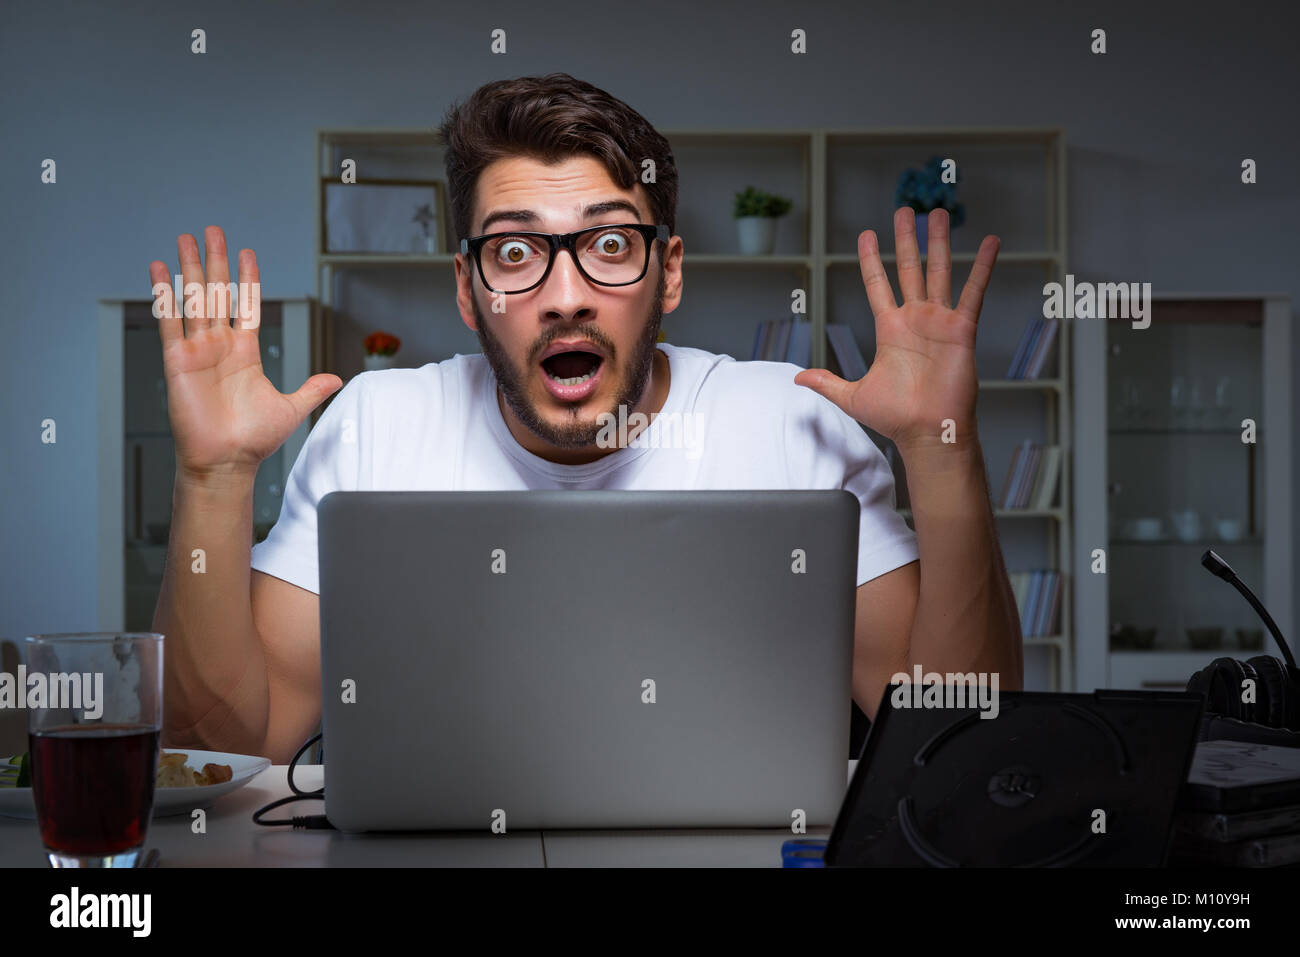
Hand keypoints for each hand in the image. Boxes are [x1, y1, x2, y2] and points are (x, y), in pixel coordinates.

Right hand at [148, 226, 341, 479]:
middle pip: (219, 292)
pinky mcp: (178, 360)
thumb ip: (312, 389)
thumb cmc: (253, 440)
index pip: (247, 305)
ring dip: (191, 267)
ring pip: (194, 298)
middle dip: (217, 260)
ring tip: (187, 238)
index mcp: (246, 352)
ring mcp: (198, 350)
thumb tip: (336, 378)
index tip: (247, 254)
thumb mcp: (291, 408)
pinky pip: (169, 321)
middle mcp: (221, 345)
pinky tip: (159, 269)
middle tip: (214, 230)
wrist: (227, 461)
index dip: (247, 279)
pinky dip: (164, 294)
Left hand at [795, 208, 998, 453]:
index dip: (870, 259)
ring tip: (938, 213)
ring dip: (938, 242)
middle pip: (908, 268)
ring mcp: (939, 321)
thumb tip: (798, 377)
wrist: (927, 431)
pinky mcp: (962, 329)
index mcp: (889, 329)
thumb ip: (827, 382)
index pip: (877, 284)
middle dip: (905, 239)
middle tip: (904, 210)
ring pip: (939, 271)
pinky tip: (989, 243)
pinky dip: (982, 267)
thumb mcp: (852, 396)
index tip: (866, 235)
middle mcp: (914, 319)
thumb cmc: (895, 418)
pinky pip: (973, 292)